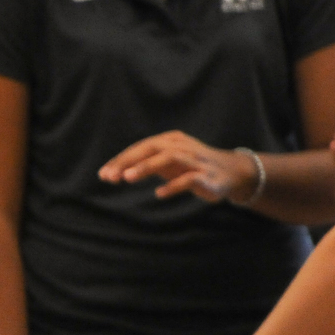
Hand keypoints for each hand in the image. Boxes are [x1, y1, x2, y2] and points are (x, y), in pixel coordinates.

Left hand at [98, 130, 256, 201]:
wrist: (231, 173)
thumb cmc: (191, 167)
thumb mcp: (166, 163)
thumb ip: (143, 165)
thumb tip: (113, 173)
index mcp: (170, 140)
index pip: (140, 148)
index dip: (121, 160)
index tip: (103, 174)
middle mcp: (182, 146)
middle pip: (151, 149)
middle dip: (128, 162)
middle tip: (110, 176)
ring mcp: (195, 160)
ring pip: (169, 158)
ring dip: (147, 167)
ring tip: (128, 178)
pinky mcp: (207, 176)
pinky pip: (189, 179)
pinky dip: (173, 186)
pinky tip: (158, 194)